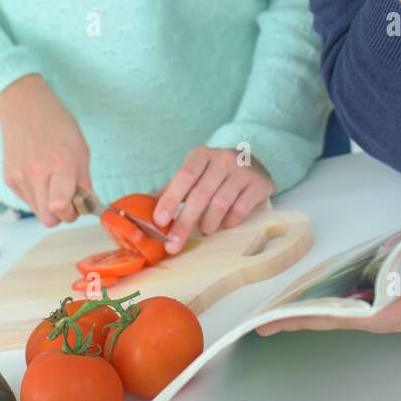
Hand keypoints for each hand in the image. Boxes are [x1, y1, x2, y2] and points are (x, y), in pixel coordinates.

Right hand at [0, 73, 92, 226]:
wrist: (25, 107)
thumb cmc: (56, 124)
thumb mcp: (81, 149)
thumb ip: (85, 181)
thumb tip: (90, 205)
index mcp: (59, 164)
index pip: (60, 207)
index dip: (72, 213)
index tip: (78, 205)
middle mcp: (36, 173)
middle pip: (48, 219)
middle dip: (61, 215)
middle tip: (68, 199)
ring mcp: (19, 177)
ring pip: (37, 212)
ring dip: (48, 205)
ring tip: (53, 182)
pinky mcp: (9, 179)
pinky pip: (27, 201)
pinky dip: (37, 196)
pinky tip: (40, 176)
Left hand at [152, 147, 275, 252]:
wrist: (253, 162)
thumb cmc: (215, 174)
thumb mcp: (194, 175)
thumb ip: (171, 190)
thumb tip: (141, 210)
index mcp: (200, 155)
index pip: (183, 177)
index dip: (170, 200)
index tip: (159, 222)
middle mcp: (222, 159)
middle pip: (200, 194)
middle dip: (184, 223)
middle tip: (174, 244)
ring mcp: (242, 170)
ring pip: (220, 203)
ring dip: (209, 223)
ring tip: (205, 230)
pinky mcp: (259, 184)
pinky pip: (241, 208)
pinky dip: (230, 222)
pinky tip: (225, 224)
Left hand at [255, 231, 400, 336]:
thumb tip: (382, 302)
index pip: (363, 315)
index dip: (320, 317)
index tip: (283, 320)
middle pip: (356, 316)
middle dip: (310, 316)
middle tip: (266, 318)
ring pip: (365, 306)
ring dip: (324, 306)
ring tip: (282, 305)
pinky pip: (382, 293)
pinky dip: (349, 292)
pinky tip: (326, 287)